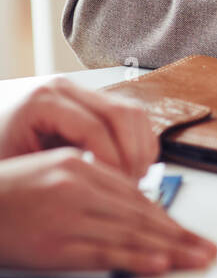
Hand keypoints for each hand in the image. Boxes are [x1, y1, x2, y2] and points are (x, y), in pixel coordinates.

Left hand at [0, 76, 156, 179]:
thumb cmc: (2, 160)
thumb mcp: (22, 169)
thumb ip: (58, 173)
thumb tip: (101, 186)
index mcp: (44, 100)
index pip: (94, 128)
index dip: (112, 161)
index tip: (117, 189)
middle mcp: (66, 89)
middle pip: (122, 113)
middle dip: (132, 155)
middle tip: (131, 186)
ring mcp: (83, 93)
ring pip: (134, 113)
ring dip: (141, 149)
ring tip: (133, 180)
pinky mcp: (96, 103)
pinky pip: (132, 117)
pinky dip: (140, 143)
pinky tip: (132, 168)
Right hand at [0, 148, 216, 273]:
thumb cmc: (4, 197)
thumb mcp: (49, 175)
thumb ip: (88, 186)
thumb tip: (128, 208)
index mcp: (78, 167)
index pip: (134, 194)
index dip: (166, 216)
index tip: (188, 232)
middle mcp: (76, 187)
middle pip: (139, 213)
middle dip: (178, 234)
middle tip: (206, 249)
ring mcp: (66, 216)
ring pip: (128, 232)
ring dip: (168, 249)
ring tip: (195, 259)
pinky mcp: (53, 245)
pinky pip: (103, 253)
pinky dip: (135, 259)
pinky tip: (158, 264)